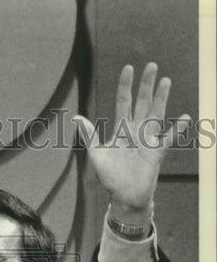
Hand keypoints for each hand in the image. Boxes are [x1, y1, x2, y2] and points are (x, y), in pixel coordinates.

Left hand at [74, 63, 190, 218]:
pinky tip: (185, 118)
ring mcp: (148, 140)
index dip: (126, 86)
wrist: (124, 197)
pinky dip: (177, 129)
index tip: (128, 68)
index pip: (124, 102)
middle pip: (142, 102)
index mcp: (121, 129)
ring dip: (161, 98)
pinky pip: (169, 138)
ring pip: (156, 114)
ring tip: (166, 81)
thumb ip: (90, 136)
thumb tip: (76, 117)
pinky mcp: (157, 153)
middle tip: (152, 65)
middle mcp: (136, 131)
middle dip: (146, 85)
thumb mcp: (97, 155)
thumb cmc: (110, 177)